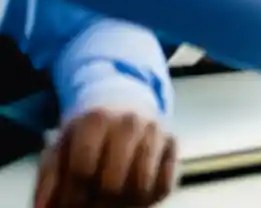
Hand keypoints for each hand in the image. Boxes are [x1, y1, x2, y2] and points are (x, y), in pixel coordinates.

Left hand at [34, 109, 177, 207]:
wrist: (124, 101)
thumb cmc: (87, 133)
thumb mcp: (61, 146)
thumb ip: (49, 178)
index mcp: (96, 119)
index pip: (83, 170)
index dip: (72, 197)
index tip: (69, 204)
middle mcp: (130, 122)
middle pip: (112, 184)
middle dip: (97, 204)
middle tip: (91, 205)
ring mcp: (155, 131)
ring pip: (141, 187)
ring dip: (123, 204)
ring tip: (110, 202)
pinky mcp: (173, 143)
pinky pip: (164, 186)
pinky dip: (147, 199)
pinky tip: (130, 194)